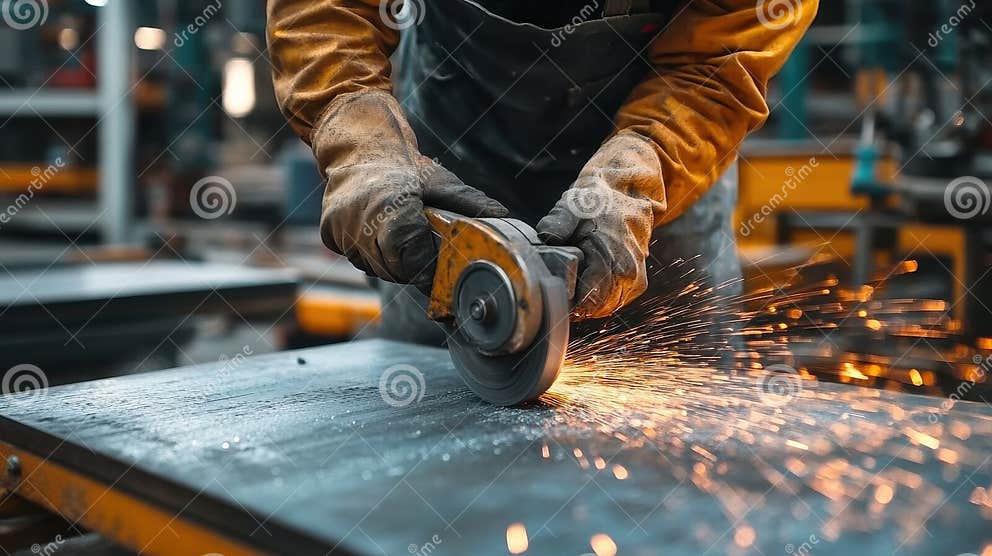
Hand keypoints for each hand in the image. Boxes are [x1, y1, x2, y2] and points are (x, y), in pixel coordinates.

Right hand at [313, 90, 506, 292]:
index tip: (438, 270)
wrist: (358, 147)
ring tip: (402, 238)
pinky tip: (379, 235)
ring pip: (375, 268)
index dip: (427, 269)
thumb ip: (468, 203)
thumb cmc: (402, 166)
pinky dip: (371, 255)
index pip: (411, 259)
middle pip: (394, 269)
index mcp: (391, 207)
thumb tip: (501, 217)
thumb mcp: (440, 181)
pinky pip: (357, 259)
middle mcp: (360, 220)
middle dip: (413, 267)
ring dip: (392, 262)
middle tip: (424, 251)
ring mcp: (340, 230)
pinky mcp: (329, 235)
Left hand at [536, 133, 663, 318]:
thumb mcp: (572, 205)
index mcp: (611, 258)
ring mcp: (635, 279)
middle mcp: (628, 273)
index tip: (555, 290)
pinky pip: (615, 300)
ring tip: (573, 280)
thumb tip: (545, 239)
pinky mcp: (637, 281)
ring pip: (606, 307)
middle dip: (576, 302)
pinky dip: (600, 295)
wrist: (627, 192)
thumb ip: (556, 224)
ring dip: (589, 300)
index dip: (568, 301)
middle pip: (596, 309)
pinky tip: (587, 280)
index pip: (588, 301)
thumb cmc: (598, 200)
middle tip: (560, 285)